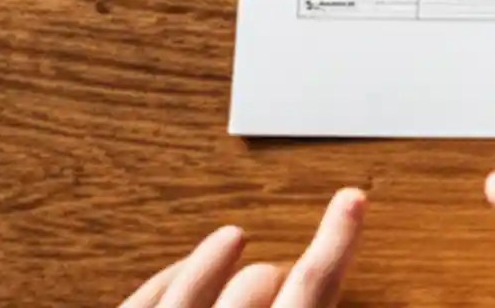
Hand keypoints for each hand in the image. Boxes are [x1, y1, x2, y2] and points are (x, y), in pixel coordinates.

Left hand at [119, 188, 366, 307]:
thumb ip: (308, 307)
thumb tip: (326, 293)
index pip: (312, 289)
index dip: (337, 241)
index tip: (352, 198)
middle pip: (256, 282)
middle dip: (276, 275)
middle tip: (287, 276)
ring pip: (190, 287)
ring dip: (215, 263)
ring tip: (234, 237)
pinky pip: (141, 303)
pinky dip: (165, 281)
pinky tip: (177, 271)